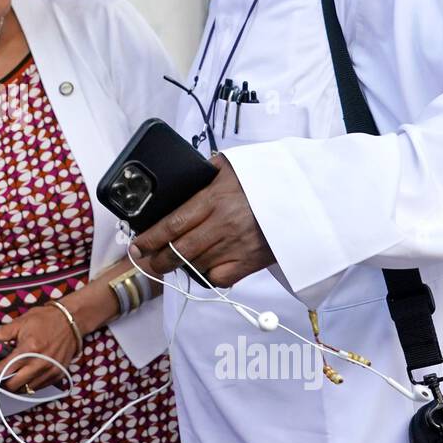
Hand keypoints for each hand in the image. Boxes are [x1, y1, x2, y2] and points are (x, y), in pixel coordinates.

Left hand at [0, 305, 80, 392]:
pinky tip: (20, 379)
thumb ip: (0, 333)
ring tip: (2, 382)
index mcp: (28, 349)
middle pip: (12, 385)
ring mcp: (49, 371)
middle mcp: (39, 364)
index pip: (3, 369)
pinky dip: (27, 386)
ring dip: (12, 387)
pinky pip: (37, 388)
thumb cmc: (45, 319)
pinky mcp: (57, 375)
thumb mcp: (20, 323)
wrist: (71, 321)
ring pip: (25, 390)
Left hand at [132, 154, 274, 285]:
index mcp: (215, 198)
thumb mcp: (233, 165)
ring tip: (169, 264)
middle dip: (158, 259)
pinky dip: (208, 275)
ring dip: (179, 267)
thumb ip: (205, 172)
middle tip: (147, 261)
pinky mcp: (251, 262)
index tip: (137, 245)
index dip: (150, 238)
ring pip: (196, 265)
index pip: (173, 223)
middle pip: (179, 250)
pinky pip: (220, 277)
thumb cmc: (266, 179)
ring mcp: (237, 246)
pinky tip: (203, 267)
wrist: (305, 197)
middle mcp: (223, 224)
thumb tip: (183, 176)